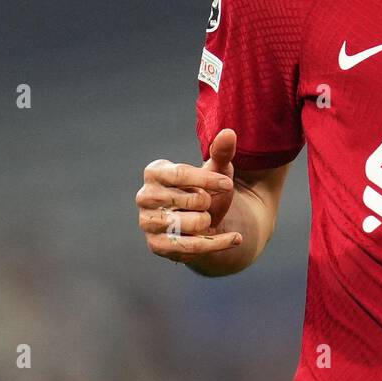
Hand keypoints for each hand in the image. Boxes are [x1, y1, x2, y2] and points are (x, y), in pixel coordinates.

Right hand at [136, 128, 242, 262]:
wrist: (207, 223)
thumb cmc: (208, 191)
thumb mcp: (217, 170)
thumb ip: (222, 152)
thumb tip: (229, 133)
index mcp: (155, 172)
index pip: (180, 174)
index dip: (207, 180)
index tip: (227, 184)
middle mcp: (145, 196)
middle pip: (190, 200)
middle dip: (207, 202)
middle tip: (205, 203)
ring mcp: (148, 223)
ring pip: (192, 224)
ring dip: (208, 221)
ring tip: (204, 218)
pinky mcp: (156, 246)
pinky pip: (191, 247)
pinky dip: (218, 243)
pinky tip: (236, 238)